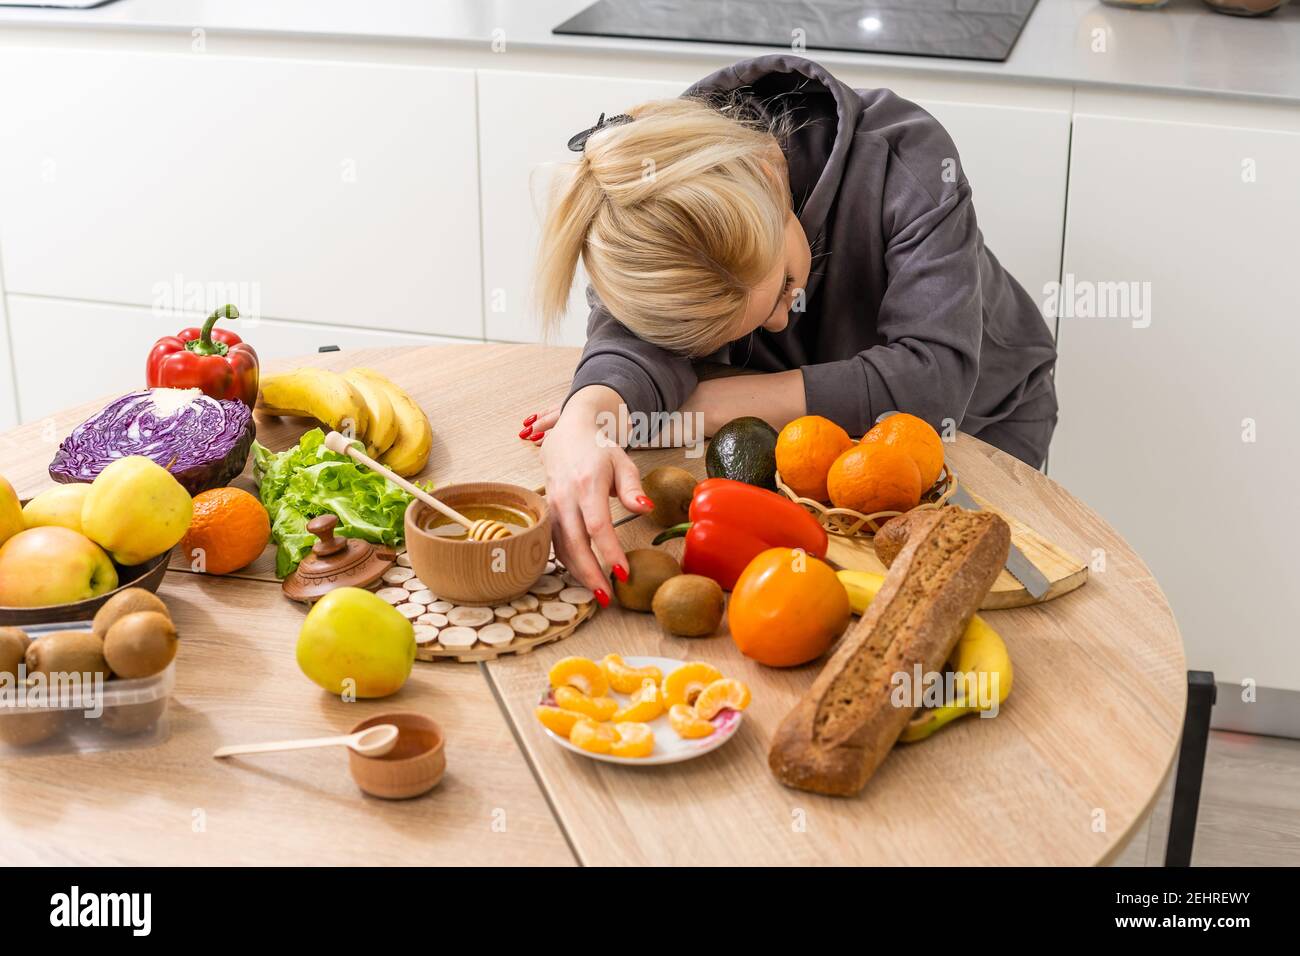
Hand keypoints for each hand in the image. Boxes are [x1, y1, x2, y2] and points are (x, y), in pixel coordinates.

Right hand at [521, 388, 653, 603]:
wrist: (567, 433)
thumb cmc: (598, 448)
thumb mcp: (622, 461)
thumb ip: (632, 487)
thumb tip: (645, 508)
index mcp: (587, 484)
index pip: (597, 525)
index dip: (609, 551)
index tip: (623, 572)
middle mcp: (565, 497)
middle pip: (575, 543)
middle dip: (591, 573)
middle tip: (607, 597)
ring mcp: (552, 506)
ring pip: (561, 547)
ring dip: (578, 573)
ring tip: (597, 593)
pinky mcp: (546, 513)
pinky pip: (554, 543)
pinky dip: (566, 563)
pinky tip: (581, 576)